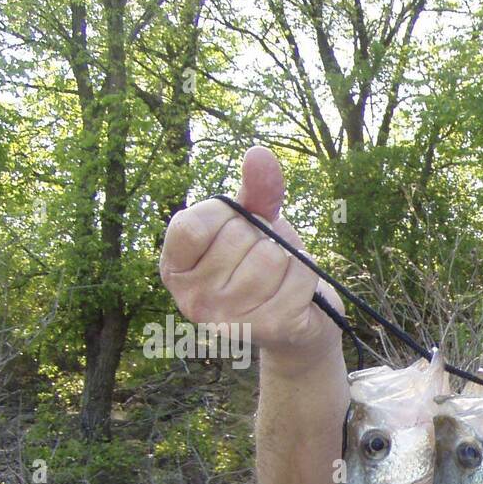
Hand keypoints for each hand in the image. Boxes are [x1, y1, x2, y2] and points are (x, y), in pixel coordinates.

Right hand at [158, 146, 343, 368]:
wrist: (299, 320)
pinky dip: (307, 276)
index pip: (194, 224)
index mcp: (175, 268)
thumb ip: (253, 190)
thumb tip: (259, 154)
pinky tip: (296, 292)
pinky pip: (300, 276)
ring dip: (287, 257)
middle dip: (263, 237)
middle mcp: (193, 299)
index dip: (226, 216)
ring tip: (279, 275)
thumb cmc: (264, 265)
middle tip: (262, 259)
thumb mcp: (252, 223)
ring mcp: (230, 320)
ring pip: (272, 257)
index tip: (236, 227)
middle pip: (240, 237)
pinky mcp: (268, 329)